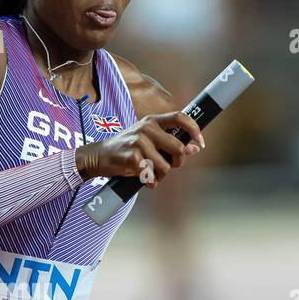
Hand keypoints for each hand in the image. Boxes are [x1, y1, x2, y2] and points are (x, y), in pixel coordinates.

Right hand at [77, 111, 203, 184]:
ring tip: (153, 174)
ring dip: (162, 175)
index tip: (200, 143)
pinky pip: (152, 175)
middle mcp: (146, 128)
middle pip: (178, 147)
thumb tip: (195, 148)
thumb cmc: (126, 149)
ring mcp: (138, 142)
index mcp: (152, 121)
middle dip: (178, 162)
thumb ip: (169, 143)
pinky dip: (151, 182)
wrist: (98, 156)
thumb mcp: (147, 141)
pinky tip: (145, 180)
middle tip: (170, 166)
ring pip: (166, 166)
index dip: (194, 129)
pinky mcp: (132, 158)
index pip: (180, 117)